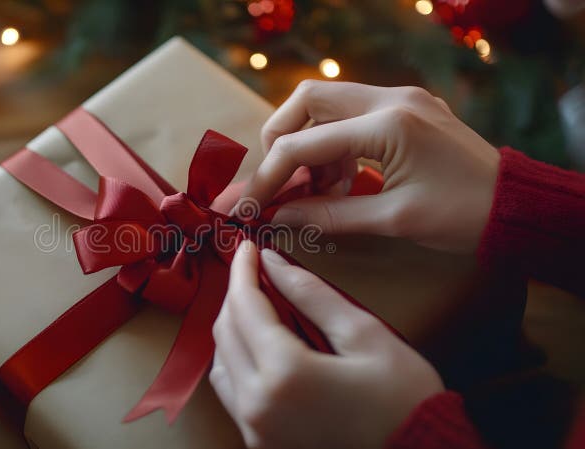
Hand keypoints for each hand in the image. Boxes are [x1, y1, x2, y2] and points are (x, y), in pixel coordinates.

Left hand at [210, 240, 443, 448]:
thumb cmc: (405, 402)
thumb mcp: (366, 336)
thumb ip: (313, 296)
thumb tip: (275, 264)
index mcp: (285, 374)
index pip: (245, 306)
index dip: (243, 270)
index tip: (248, 247)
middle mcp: (259, 405)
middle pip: (224, 333)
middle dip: (237, 295)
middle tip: (257, 272)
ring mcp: (256, 429)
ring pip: (221, 364)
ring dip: (234, 330)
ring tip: (260, 307)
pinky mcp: (261, 443)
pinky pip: (232, 393)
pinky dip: (239, 361)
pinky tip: (264, 346)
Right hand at [241, 81, 499, 252]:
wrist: (518, 206)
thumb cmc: (463, 217)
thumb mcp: (392, 221)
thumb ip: (328, 216)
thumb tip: (277, 220)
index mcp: (388, 124)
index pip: (304, 143)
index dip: (269, 177)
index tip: (249, 209)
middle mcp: (391, 98)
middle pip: (307, 99)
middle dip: (281, 140)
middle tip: (278, 181)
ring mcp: (399, 99)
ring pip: (327, 103)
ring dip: (309, 144)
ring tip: (317, 191)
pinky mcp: (406, 109)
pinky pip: (351, 115)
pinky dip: (334, 146)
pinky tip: (342, 182)